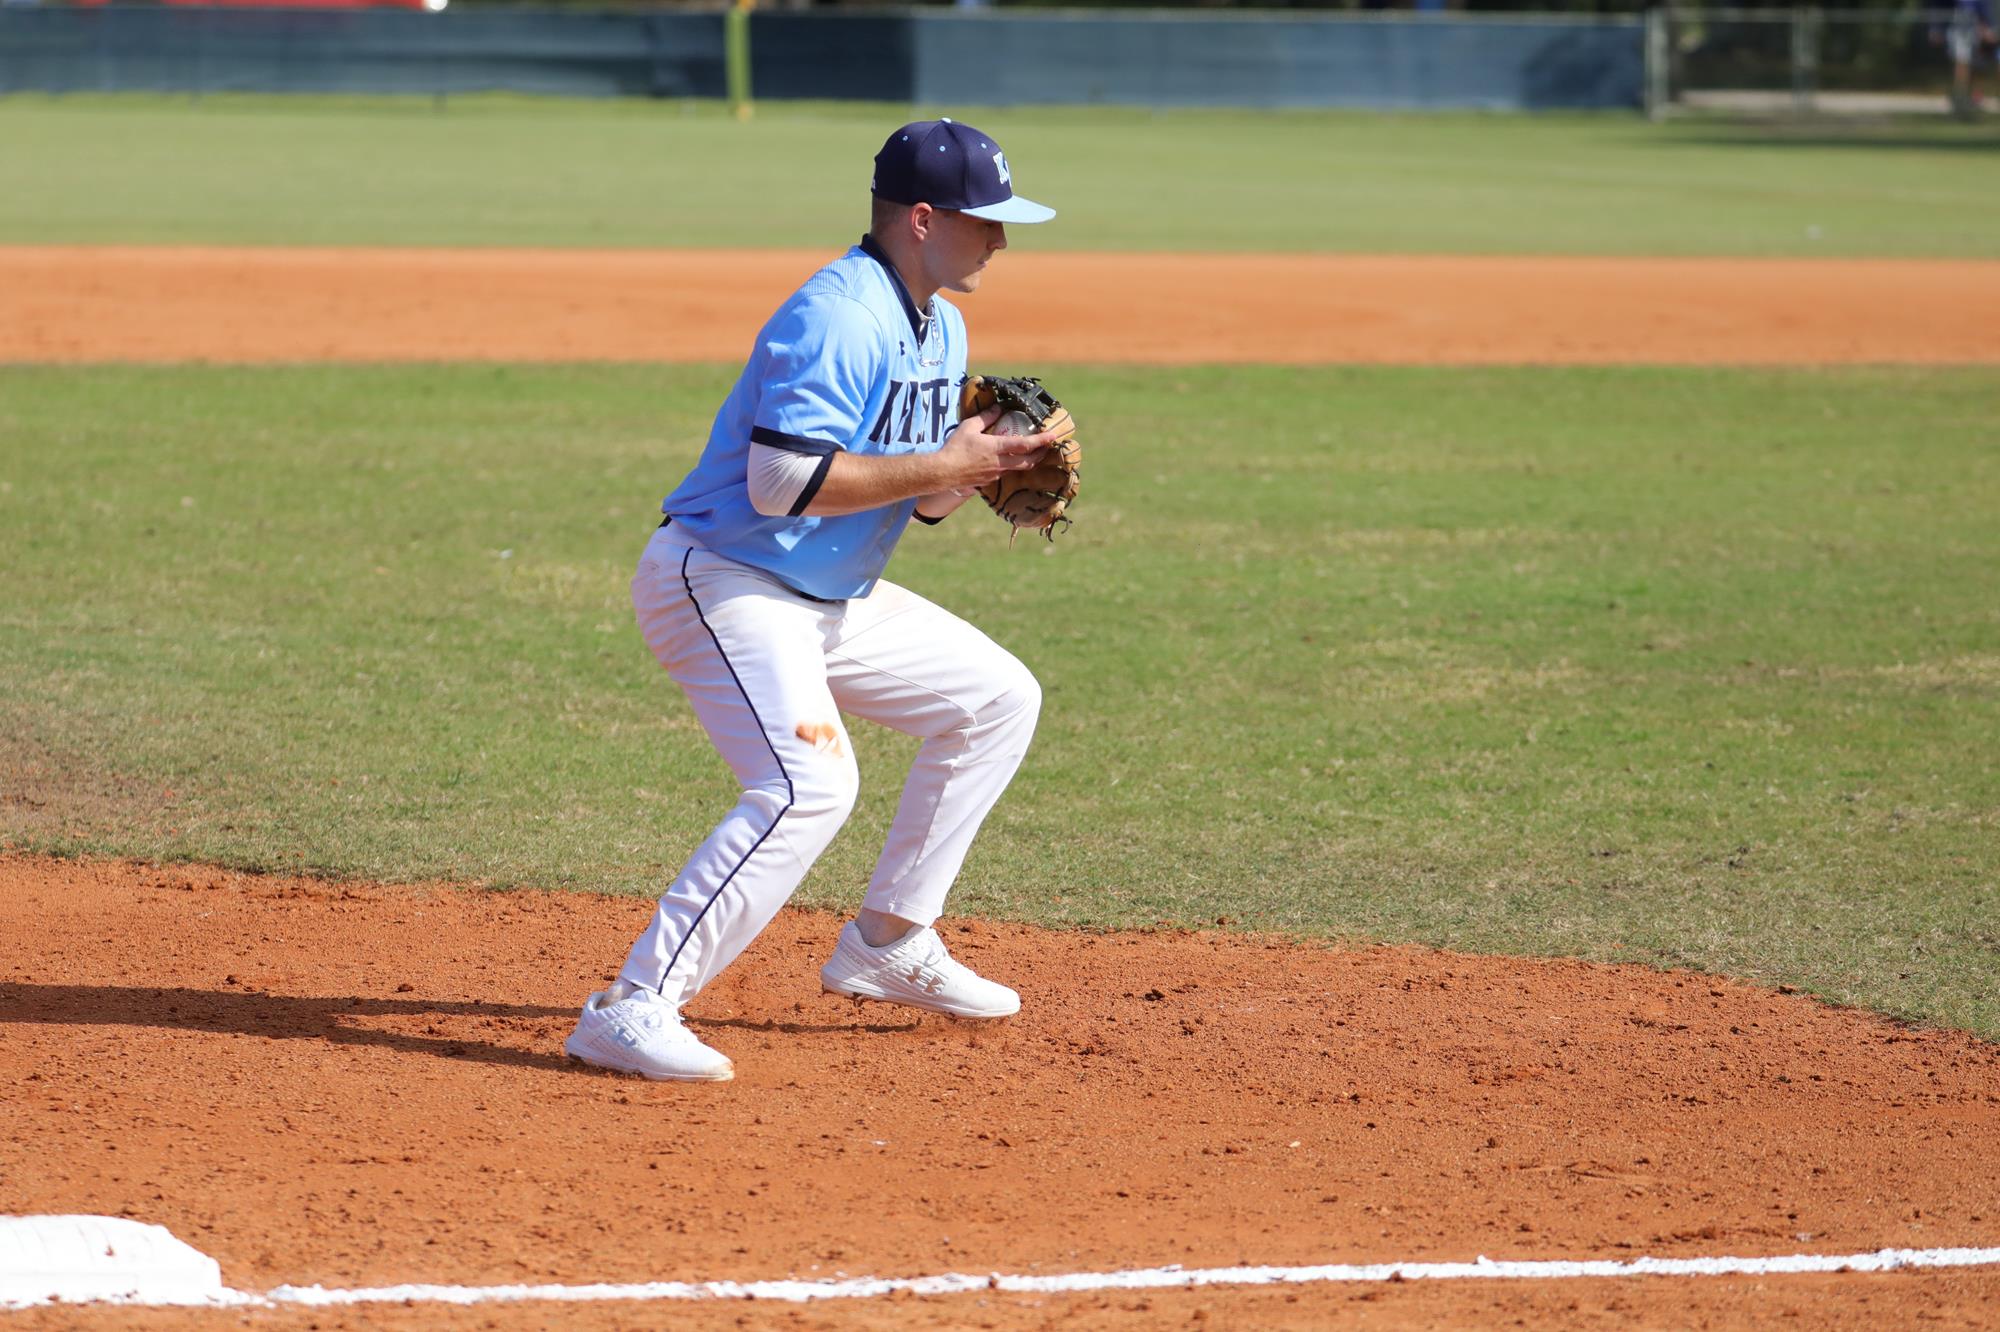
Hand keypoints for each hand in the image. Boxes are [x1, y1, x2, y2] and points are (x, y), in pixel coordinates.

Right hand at [935, 405, 1060, 489]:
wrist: (942, 472)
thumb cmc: (954, 448)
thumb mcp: (969, 426)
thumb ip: (986, 417)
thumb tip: (998, 407)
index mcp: (997, 448)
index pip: (1025, 444)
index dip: (1041, 440)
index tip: (1053, 436)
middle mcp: (1000, 463)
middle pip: (1028, 461)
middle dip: (1041, 454)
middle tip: (1048, 447)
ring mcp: (995, 474)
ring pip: (1017, 468)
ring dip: (1027, 460)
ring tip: (1032, 453)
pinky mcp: (989, 481)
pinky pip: (1004, 472)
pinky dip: (1010, 466)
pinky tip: (1007, 460)